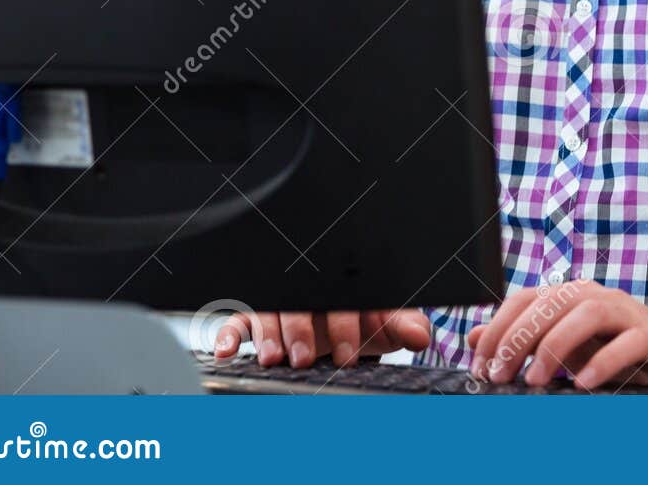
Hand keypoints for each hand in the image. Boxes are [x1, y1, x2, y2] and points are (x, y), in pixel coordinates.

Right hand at [213, 309, 431, 368]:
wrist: (345, 331)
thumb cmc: (364, 323)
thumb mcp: (387, 324)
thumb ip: (405, 326)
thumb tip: (421, 335)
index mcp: (344, 288)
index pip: (344, 300)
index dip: (346, 327)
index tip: (349, 357)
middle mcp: (310, 294)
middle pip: (300, 304)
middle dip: (301, 331)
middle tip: (304, 359)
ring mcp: (283, 306)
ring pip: (268, 311)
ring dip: (267, 334)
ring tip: (272, 358)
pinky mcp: (257, 319)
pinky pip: (238, 321)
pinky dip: (227, 334)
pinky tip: (226, 350)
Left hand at [469, 280, 647, 393]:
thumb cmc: (619, 353)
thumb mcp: (565, 349)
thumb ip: (522, 341)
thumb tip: (473, 337)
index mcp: (571, 297)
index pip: (525, 299)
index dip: (498, 328)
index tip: (481, 365)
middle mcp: (596, 296)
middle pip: (550, 304)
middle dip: (518, 339)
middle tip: (500, 376)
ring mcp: (626, 313)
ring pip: (585, 313)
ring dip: (555, 346)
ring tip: (536, 381)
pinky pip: (628, 341)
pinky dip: (604, 361)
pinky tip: (584, 384)